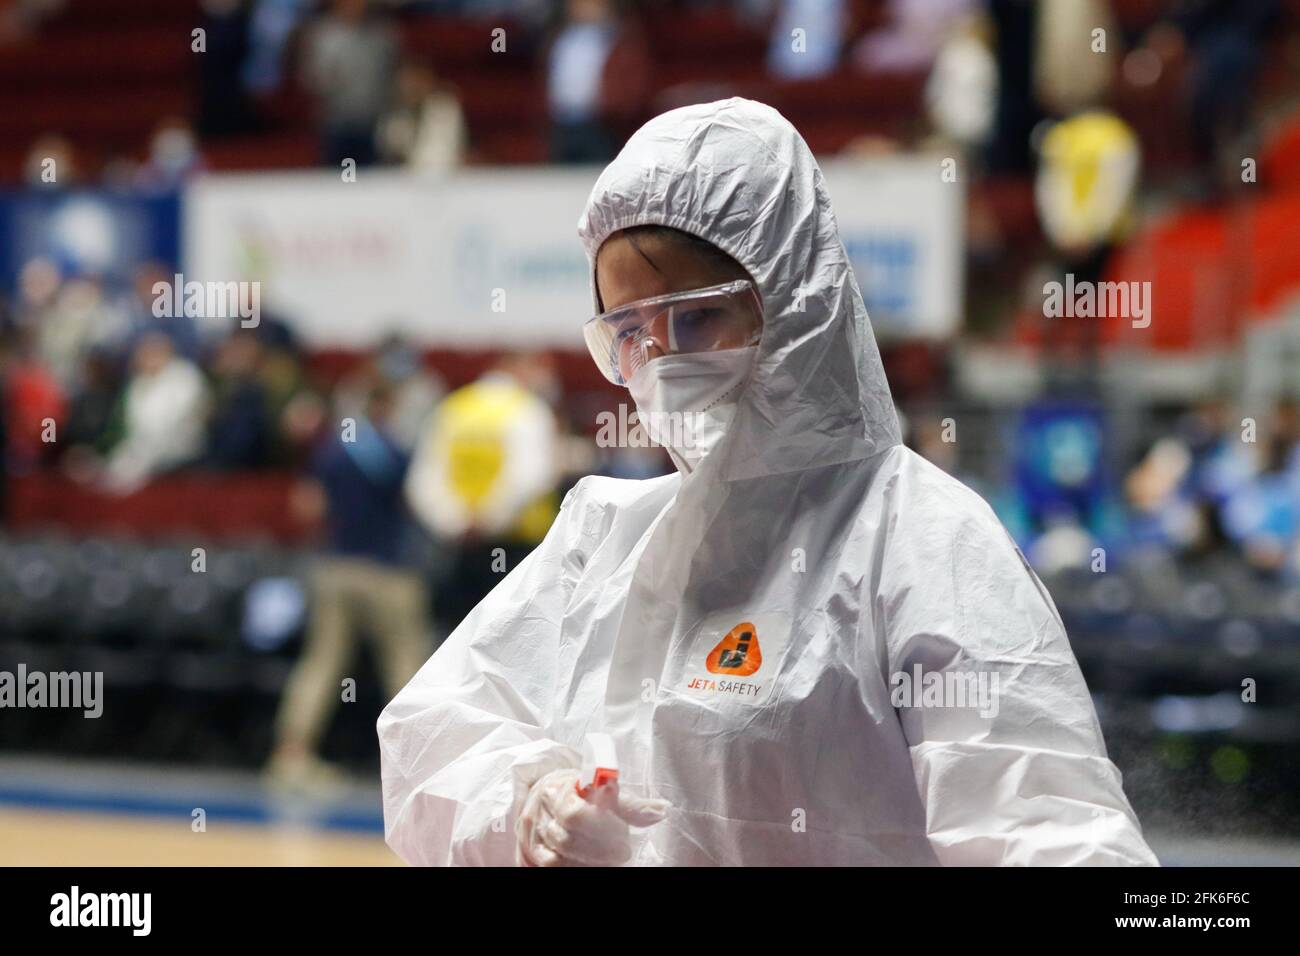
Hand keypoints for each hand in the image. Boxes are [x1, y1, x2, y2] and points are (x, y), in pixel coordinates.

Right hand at [515, 768, 670, 866]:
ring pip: (556, 857)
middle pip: (566, 839)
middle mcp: (539, 813)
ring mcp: (533, 835)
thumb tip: (662, 809)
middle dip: (599, 849)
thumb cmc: (580, 792)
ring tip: (610, 859)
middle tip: (623, 851)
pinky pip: (551, 866)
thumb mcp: (605, 792)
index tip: (624, 835)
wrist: (547, 793)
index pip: (576, 814)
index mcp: (558, 790)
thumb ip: (631, 804)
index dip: (602, 827)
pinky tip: (591, 863)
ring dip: (587, 860)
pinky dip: (574, 866)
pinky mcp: (531, 853)